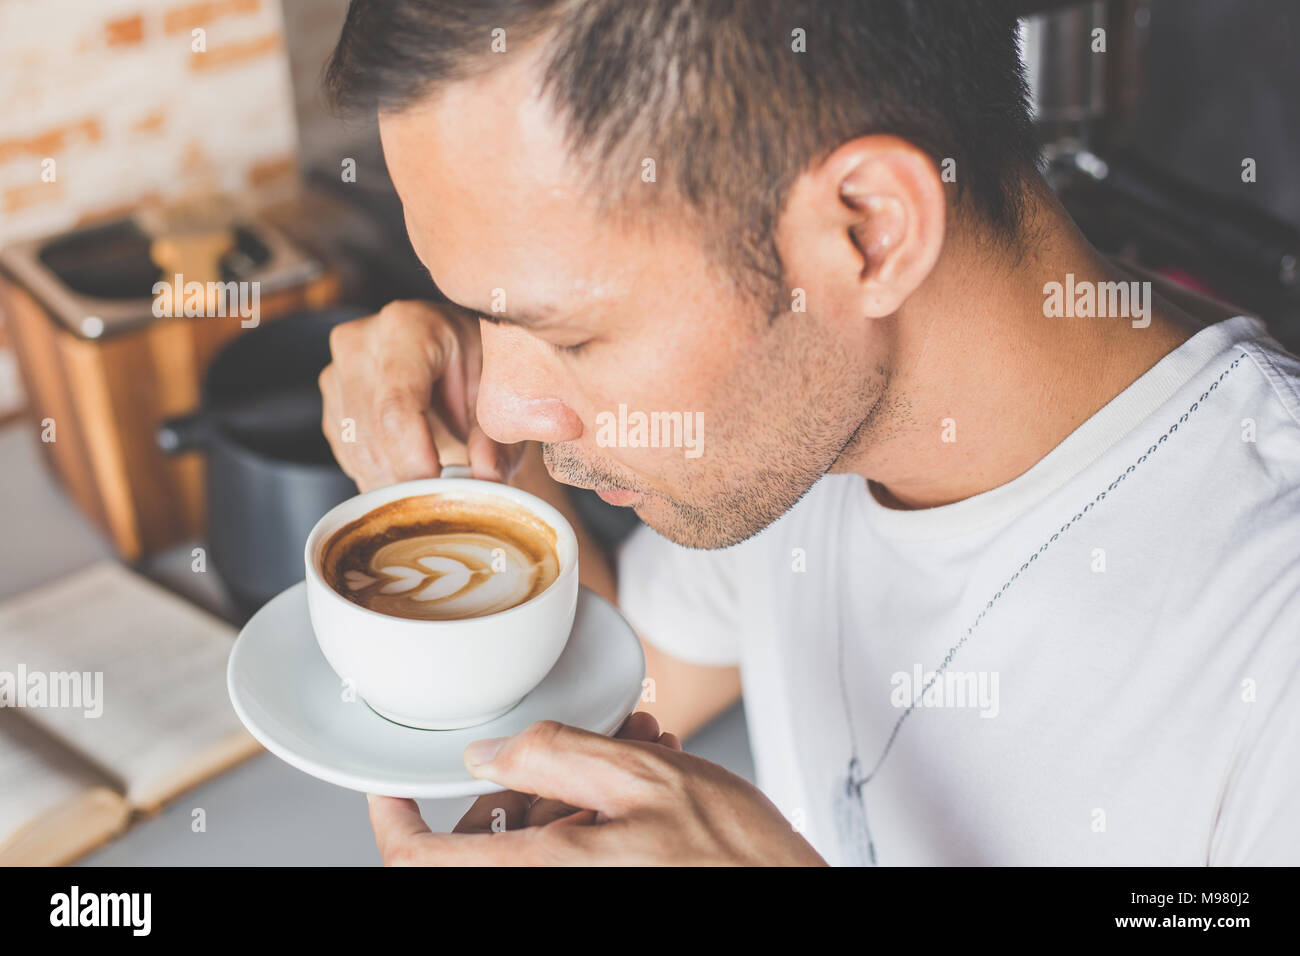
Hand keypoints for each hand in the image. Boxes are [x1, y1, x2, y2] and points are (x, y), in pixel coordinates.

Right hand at [318, 300, 524, 490]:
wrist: (454, 354)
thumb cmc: (479, 367)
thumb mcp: (500, 396)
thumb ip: (498, 438)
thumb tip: (488, 478)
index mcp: (408, 327)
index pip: (397, 408)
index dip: (414, 460)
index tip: (440, 490)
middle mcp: (361, 343)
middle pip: (372, 434)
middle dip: (407, 479)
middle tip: (443, 498)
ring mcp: (338, 370)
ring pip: (355, 450)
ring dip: (393, 482)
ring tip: (432, 483)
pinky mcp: (331, 399)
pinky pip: (347, 454)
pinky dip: (379, 475)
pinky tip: (410, 468)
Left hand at [366, 714, 826, 865]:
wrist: (790, 898)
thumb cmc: (733, 857)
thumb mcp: (643, 778)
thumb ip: (552, 757)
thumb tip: (486, 755)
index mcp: (542, 872)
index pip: (422, 861)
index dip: (392, 822)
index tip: (390, 789)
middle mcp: (548, 892)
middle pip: (485, 842)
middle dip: (520, 785)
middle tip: (574, 747)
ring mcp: (576, 893)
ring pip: (532, 844)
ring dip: (568, 793)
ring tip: (632, 752)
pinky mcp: (598, 892)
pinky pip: (567, 857)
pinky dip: (590, 818)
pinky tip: (641, 784)